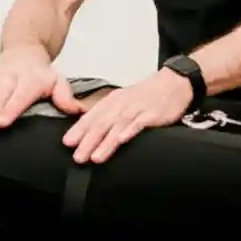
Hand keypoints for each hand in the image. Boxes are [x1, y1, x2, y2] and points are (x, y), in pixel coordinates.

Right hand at [0, 46, 85, 129]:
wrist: (24, 51)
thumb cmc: (42, 74)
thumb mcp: (58, 82)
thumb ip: (65, 97)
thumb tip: (78, 111)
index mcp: (32, 80)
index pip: (20, 95)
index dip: (11, 108)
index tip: (2, 122)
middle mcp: (12, 77)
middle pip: (0, 95)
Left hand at [62, 67, 191, 163]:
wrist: (173, 82)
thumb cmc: (147, 95)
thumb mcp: (124, 101)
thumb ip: (108, 115)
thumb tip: (90, 131)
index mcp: (112, 101)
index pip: (91, 117)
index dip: (78, 130)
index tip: (67, 143)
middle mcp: (121, 104)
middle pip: (101, 124)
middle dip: (87, 142)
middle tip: (77, 156)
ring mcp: (136, 109)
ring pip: (117, 126)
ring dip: (105, 143)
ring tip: (95, 157)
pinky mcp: (152, 114)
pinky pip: (139, 123)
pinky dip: (130, 131)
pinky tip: (122, 140)